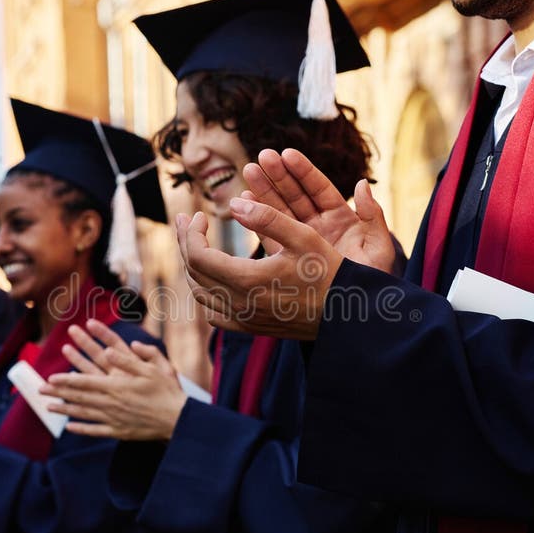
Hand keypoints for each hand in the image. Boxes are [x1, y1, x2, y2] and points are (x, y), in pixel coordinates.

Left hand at [40, 319, 186, 440]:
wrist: (178, 420)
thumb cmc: (167, 392)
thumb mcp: (152, 369)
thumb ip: (129, 360)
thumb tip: (110, 351)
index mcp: (117, 386)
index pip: (85, 382)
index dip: (66, 380)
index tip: (51, 378)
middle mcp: (111, 403)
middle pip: (79, 398)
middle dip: (58, 394)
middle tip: (40, 391)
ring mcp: (114, 419)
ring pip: (83, 414)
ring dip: (64, 410)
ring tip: (48, 408)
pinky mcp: (119, 431)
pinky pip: (96, 431)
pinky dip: (81, 429)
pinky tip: (70, 428)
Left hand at [177, 199, 340, 338]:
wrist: (347, 315)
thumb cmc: (329, 272)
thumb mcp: (303, 236)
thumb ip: (267, 217)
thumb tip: (234, 203)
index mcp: (247, 280)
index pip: (198, 255)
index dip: (192, 232)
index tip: (200, 214)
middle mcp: (240, 304)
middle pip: (194, 273)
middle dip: (186, 243)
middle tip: (188, 221)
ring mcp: (244, 320)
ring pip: (200, 294)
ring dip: (193, 267)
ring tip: (196, 244)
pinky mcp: (251, 329)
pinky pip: (214, 314)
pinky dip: (206, 293)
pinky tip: (213, 278)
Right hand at [244, 149, 395, 271]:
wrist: (358, 315)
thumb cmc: (373, 284)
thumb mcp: (378, 250)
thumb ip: (372, 216)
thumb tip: (362, 184)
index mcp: (341, 219)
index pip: (319, 189)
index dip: (303, 171)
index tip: (287, 154)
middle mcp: (318, 227)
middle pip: (295, 194)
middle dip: (278, 175)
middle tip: (261, 156)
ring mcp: (301, 241)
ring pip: (279, 211)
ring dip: (263, 191)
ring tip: (248, 171)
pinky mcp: (287, 258)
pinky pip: (270, 235)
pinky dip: (257, 219)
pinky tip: (244, 202)